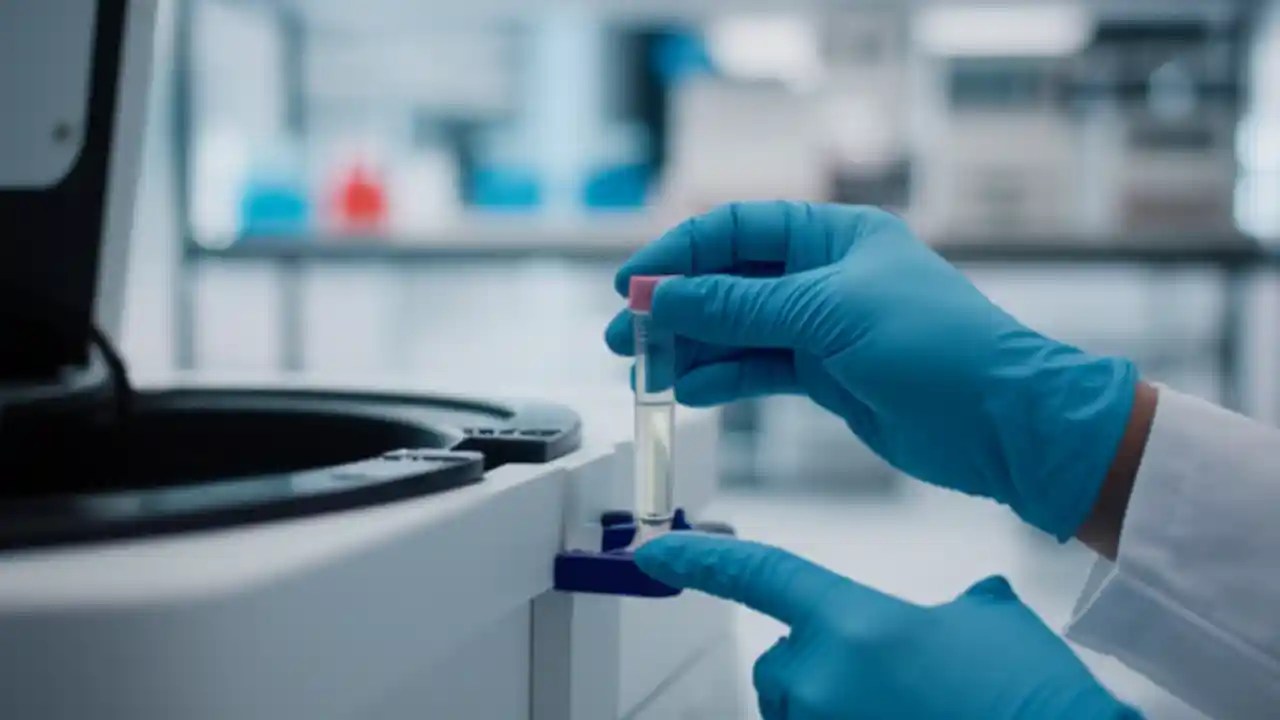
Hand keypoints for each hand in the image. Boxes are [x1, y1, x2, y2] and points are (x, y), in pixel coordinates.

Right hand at [605, 202, 1138, 539]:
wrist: (1001, 423)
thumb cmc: (934, 347)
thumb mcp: (826, 315)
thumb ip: (738, 306)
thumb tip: (661, 295)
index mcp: (834, 236)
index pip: (736, 231)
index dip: (678, 255)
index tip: (630, 285)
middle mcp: (825, 275)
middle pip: (729, 283)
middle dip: (675, 308)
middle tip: (623, 339)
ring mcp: (824, 327)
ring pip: (739, 331)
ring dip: (690, 348)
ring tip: (643, 372)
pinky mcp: (827, 375)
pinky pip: (760, 369)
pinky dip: (723, 378)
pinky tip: (687, 390)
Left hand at [636, 533, 1140, 719]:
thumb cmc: (1034, 700)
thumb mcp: (993, 624)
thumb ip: (953, 610)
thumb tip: (959, 614)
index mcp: (855, 623)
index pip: (760, 574)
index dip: (701, 561)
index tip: (653, 556)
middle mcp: (824, 679)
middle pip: (781, 666)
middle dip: (820, 672)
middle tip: (892, 687)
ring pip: (801, 714)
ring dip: (839, 713)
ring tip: (912, 713)